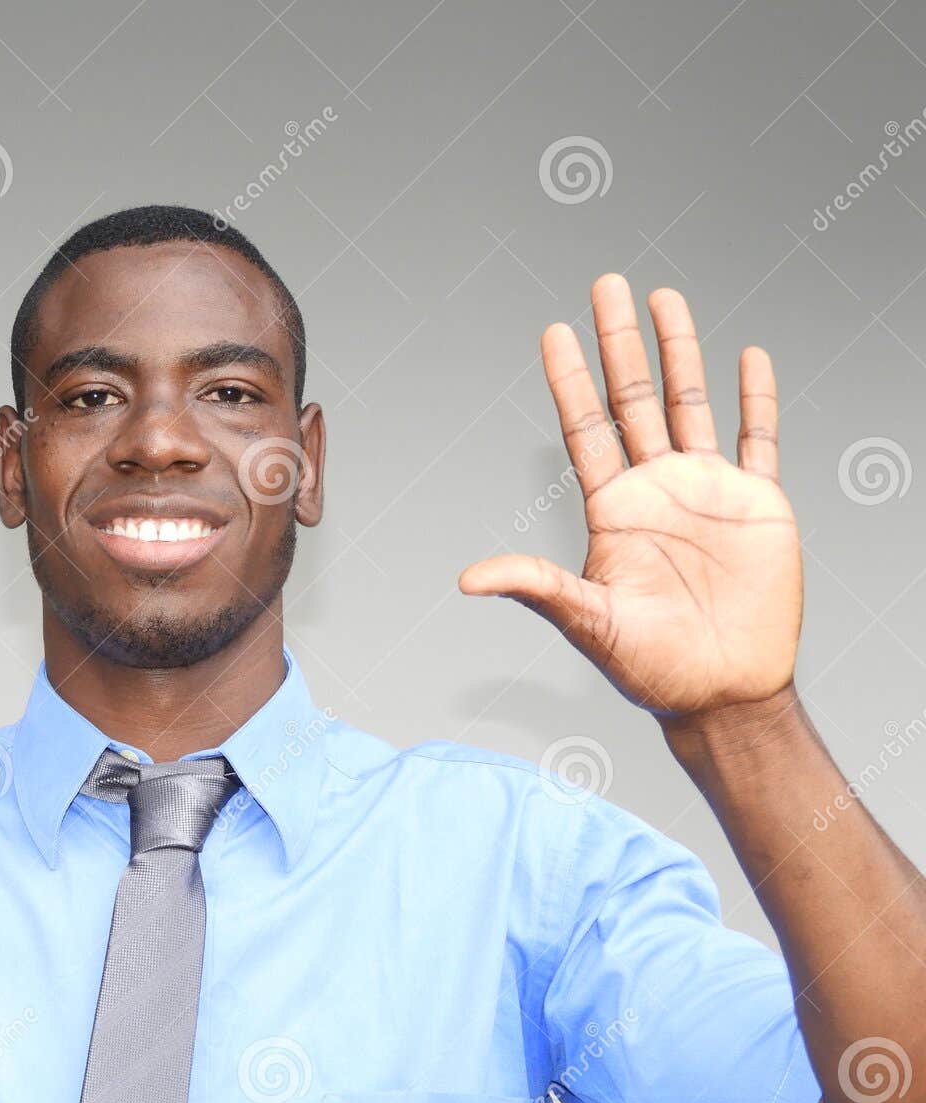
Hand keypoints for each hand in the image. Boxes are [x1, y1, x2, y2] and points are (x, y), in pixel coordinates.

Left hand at [459, 275, 800, 718]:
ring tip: (664, 298)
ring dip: (680, 351)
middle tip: (606, 284)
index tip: (553, 332)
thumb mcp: (587, 622)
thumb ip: (536, 588)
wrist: (721, 693)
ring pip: (691, 403)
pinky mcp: (758, 505)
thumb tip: (467, 580)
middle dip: (619, 342)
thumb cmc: (651, 668)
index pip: (586, 428)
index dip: (570, 380)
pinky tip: (747, 356)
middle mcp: (656, 490)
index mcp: (613, 511)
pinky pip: (759, 439)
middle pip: (633, 399)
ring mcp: (707, 492)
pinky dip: (756, 398)